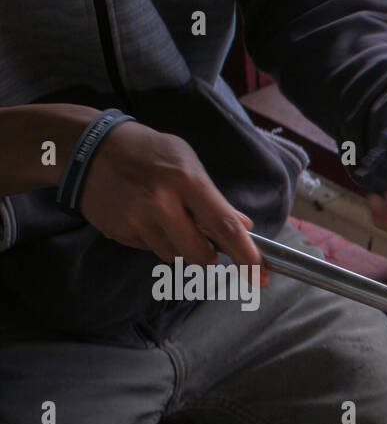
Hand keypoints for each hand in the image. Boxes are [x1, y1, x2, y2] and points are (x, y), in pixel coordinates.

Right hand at [78, 120, 262, 277]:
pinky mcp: (120, 232)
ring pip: (175, 257)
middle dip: (209, 255)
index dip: (247, 257)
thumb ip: (216, 198)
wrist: (88, 148)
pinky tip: (145, 216)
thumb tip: (244, 227)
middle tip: (206, 241)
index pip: (226, 228)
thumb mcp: (187, 162)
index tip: (261, 276)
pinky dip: (155, 240)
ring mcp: (138, 220)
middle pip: (201, 256)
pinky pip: (151, 250)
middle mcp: (162, 204)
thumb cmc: (147, 152)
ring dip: (179, 245)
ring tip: (166, 216)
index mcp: (187, 182)